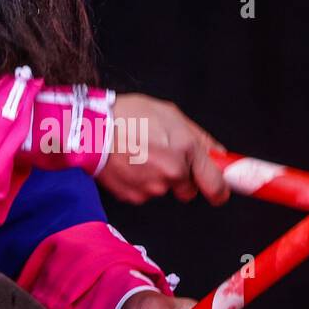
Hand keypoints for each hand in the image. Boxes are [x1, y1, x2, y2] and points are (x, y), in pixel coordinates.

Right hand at [96, 93, 229, 204]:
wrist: (88, 129)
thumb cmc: (126, 115)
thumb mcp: (169, 113)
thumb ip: (198, 136)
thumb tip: (218, 154)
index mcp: (186, 150)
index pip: (216, 185)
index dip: (220, 189)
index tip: (219, 188)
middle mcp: (172, 173)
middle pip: (188, 190)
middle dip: (181, 178)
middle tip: (163, 156)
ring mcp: (152, 188)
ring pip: (164, 189)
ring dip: (157, 178)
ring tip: (139, 155)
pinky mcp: (134, 196)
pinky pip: (144, 193)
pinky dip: (139, 182)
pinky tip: (128, 163)